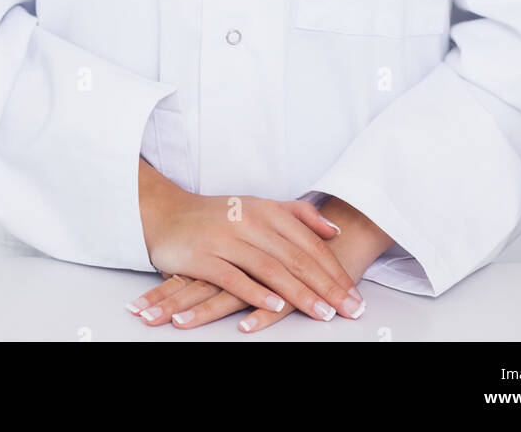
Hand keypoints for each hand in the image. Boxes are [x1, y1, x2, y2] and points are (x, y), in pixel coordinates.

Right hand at [137, 164, 366, 324]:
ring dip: (299, 294)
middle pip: (295, 257)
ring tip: (322, 313)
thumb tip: (332, 230)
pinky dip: (256, 293)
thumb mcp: (259, 206)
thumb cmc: (218, 215)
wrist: (167, 213)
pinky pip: (235, 277)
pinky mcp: (205, 256)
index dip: (334, 270)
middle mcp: (250, 221)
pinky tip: (274, 308)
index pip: (309, 244)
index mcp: (267, 210)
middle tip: (348, 309)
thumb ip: (297, 215)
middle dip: (326, 286)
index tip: (353, 294)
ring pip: (270, 268)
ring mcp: (227, 238)